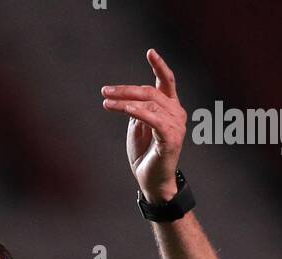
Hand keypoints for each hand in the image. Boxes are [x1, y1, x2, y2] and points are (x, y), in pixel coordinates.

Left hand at [101, 48, 186, 203]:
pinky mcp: (171, 137)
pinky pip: (152, 118)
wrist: (152, 183)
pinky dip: (136, 111)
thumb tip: (130, 100)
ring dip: (125, 101)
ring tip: (107, 102)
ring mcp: (176, 125)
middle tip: (105, 90)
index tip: (150, 51)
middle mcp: (177, 113)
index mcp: (171, 109)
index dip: (159, 66)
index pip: (167, 82)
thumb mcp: (137, 129)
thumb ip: (137, 111)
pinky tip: (122, 108)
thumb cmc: (145, 156)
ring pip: (148, 103)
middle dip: (126, 89)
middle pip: (150, 91)